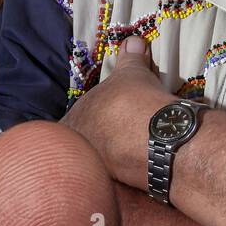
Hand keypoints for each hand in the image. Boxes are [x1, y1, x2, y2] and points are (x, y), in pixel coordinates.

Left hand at [61, 34, 170, 188]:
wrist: (153, 136)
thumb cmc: (133, 100)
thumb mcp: (132, 72)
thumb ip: (130, 57)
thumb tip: (133, 39)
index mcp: (73, 119)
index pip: (71, 123)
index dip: (87, 121)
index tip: (105, 121)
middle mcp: (76, 146)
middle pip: (82, 145)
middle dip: (97, 143)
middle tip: (120, 138)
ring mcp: (93, 169)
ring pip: (97, 165)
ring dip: (110, 161)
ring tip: (132, 154)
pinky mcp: (113, 187)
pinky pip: (115, 180)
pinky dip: (124, 176)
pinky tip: (139, 171)